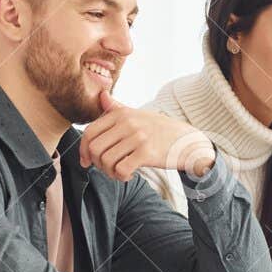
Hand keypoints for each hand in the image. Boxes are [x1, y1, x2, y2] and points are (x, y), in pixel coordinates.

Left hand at [79, 91, 216, 180]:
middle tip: (107, 168)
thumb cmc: (159, 130)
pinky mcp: (146, 153)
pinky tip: (129, 175)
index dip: (83, 150)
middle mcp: (128, 123)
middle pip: (95, 148)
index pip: (90, 132)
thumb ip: (117, 108)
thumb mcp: (138, 114)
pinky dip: (121, 177)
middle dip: (97, 163)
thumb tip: (101, 95)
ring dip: (109, 172)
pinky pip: (121, 170)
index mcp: (121, 113)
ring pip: (106, 161)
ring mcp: (138, 137)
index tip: (87, 161)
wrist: (187, 141)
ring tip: (119, 171)